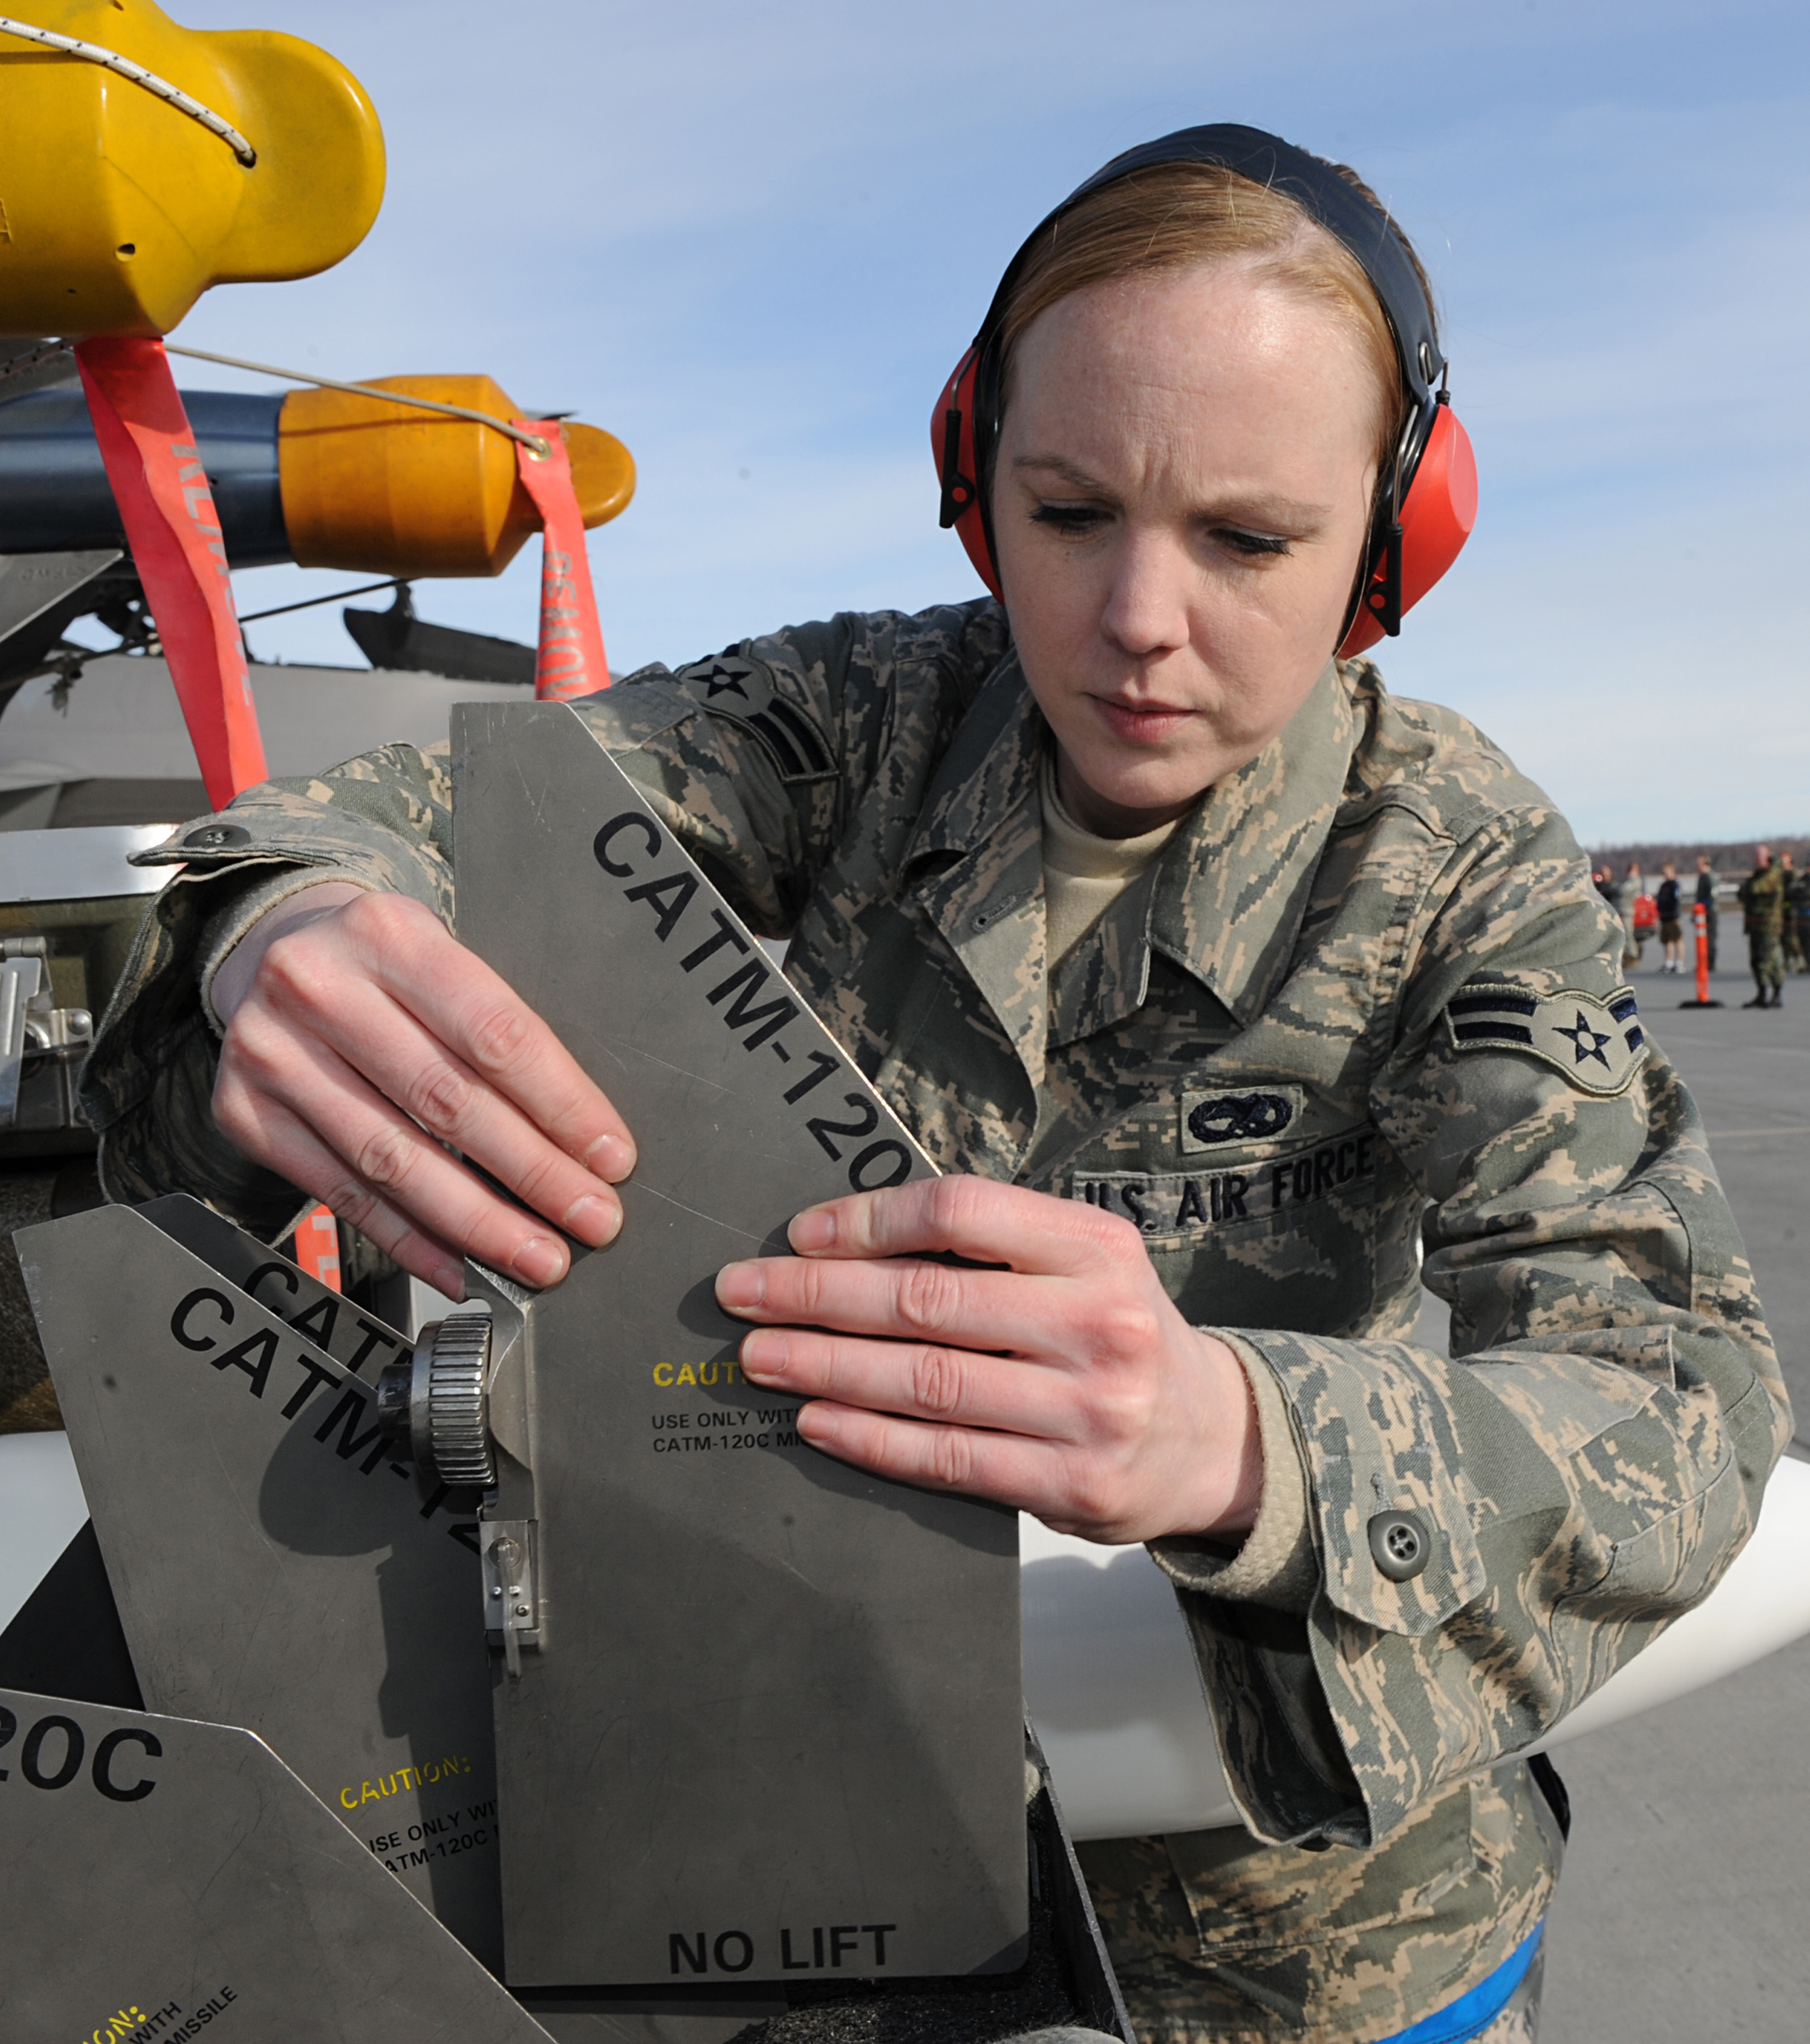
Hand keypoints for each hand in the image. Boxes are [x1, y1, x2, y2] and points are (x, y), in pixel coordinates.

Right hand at [211, 883, 634, 1295]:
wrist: (270, 950)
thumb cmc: (383, 966)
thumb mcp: (441, 958)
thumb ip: (498, 1031)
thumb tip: (582, 1136)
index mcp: (390, 936)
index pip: (494, 1034)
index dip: (561, 1105)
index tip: (610, 1158)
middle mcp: (320, 988)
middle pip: (446, 1101)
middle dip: (532, 1173)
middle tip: (589, 1219)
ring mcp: (273, 1054)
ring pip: (392, 1159)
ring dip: (476, 1221)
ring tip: (534, 1255)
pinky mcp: (245, 1113)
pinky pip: (342, 1193)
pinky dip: (408, 1238)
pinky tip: (459, 1265)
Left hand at [714, 1177, 1261, 1543]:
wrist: (1212, 1438)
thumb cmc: (1117, 1332)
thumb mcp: (1084, 1264)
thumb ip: (993, 1247)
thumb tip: (846, 1240)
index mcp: (1096, 1246)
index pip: (961, 1212)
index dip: (868, 1219)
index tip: (800, 1233)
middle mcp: (1098, 1323)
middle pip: (928, 1301)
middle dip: (818, 1295)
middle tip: (743, 1293)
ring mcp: (1089, 1410)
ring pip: (927, 1383)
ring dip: (826, 1367)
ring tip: (759, 1357)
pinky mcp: (1072, 1485)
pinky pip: (947, 1459)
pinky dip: (869, 1439)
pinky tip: (815, 1420)